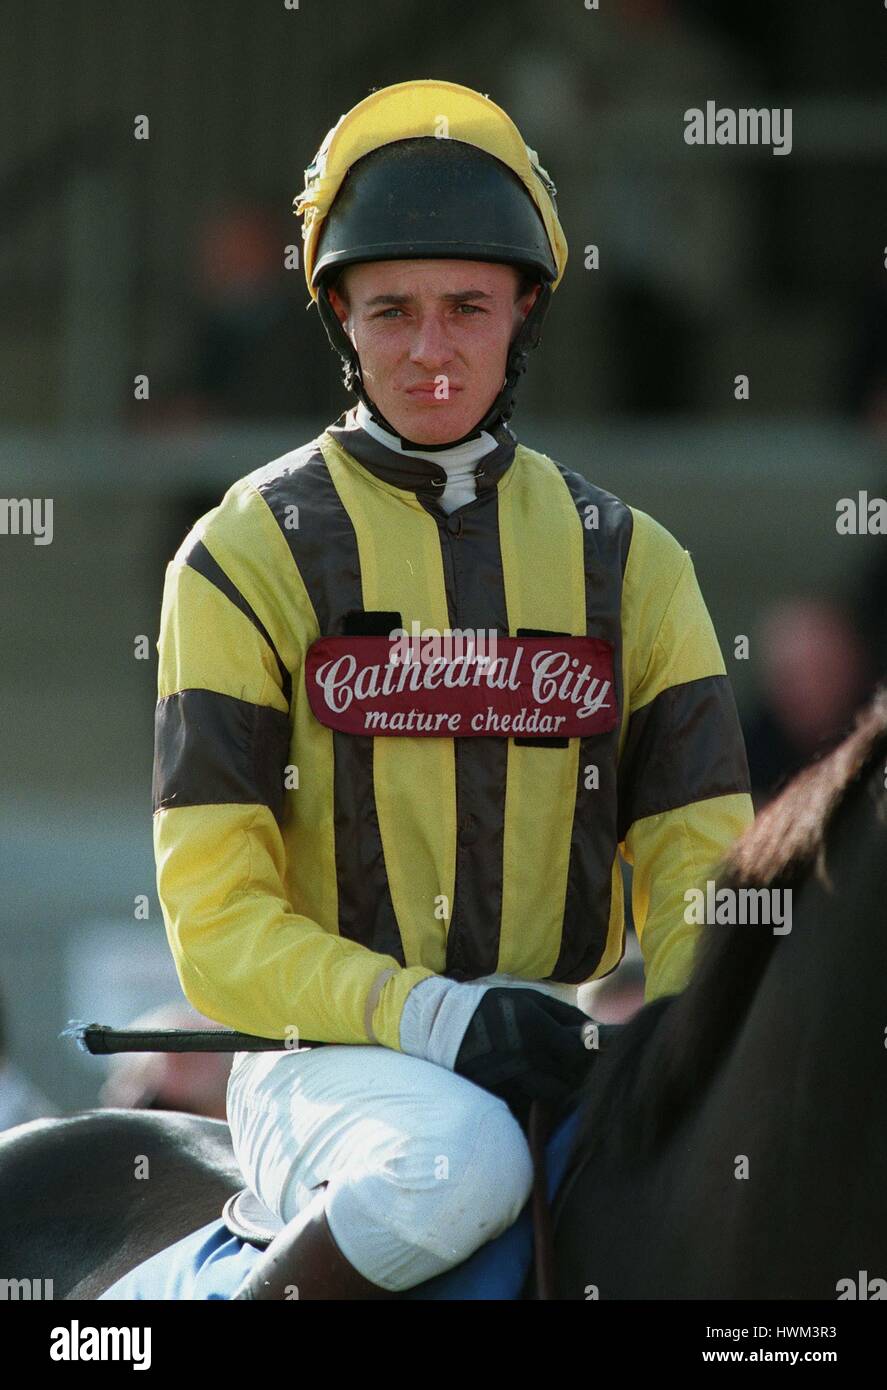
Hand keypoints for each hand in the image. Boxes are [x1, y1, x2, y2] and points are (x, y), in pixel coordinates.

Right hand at [453, 987, 599, 1129]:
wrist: (442, 1025)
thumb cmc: (493, 1008)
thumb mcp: (529, 999)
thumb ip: (566, 1014)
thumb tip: (598, 1031)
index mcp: (534, 1026)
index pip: (578, 1053)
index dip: (588, 1058)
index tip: (588, 1057)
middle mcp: (524, 1055)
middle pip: (569, 1079)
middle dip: (576, 1077)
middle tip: (576, 1073)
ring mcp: (510, 1078)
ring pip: (552, 1099)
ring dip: (559, 1093)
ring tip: (556, 1083)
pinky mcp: (498, 1095)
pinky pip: (530, 1107)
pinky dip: (537, 1103)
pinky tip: (535, 1092)